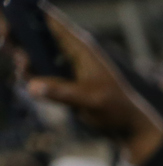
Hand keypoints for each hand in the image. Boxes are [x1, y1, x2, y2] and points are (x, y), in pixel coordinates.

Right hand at [26, 7, 162, 165]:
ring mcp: (65, 65)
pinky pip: (39, 72)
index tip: (9, 26)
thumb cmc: (115, 109)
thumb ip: (61, 92)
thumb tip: (32, 87)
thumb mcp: (89, 100)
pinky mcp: (62, 80)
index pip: (49, 20)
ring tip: (24, 72)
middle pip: (36, 35)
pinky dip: (31, 76)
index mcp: (80, 46)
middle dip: (19, 40)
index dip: (26, 16)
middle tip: (14, 54)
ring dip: (24, 62)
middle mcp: (70, 51)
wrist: (126, 126)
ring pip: (34, 54)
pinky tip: (30, 84)